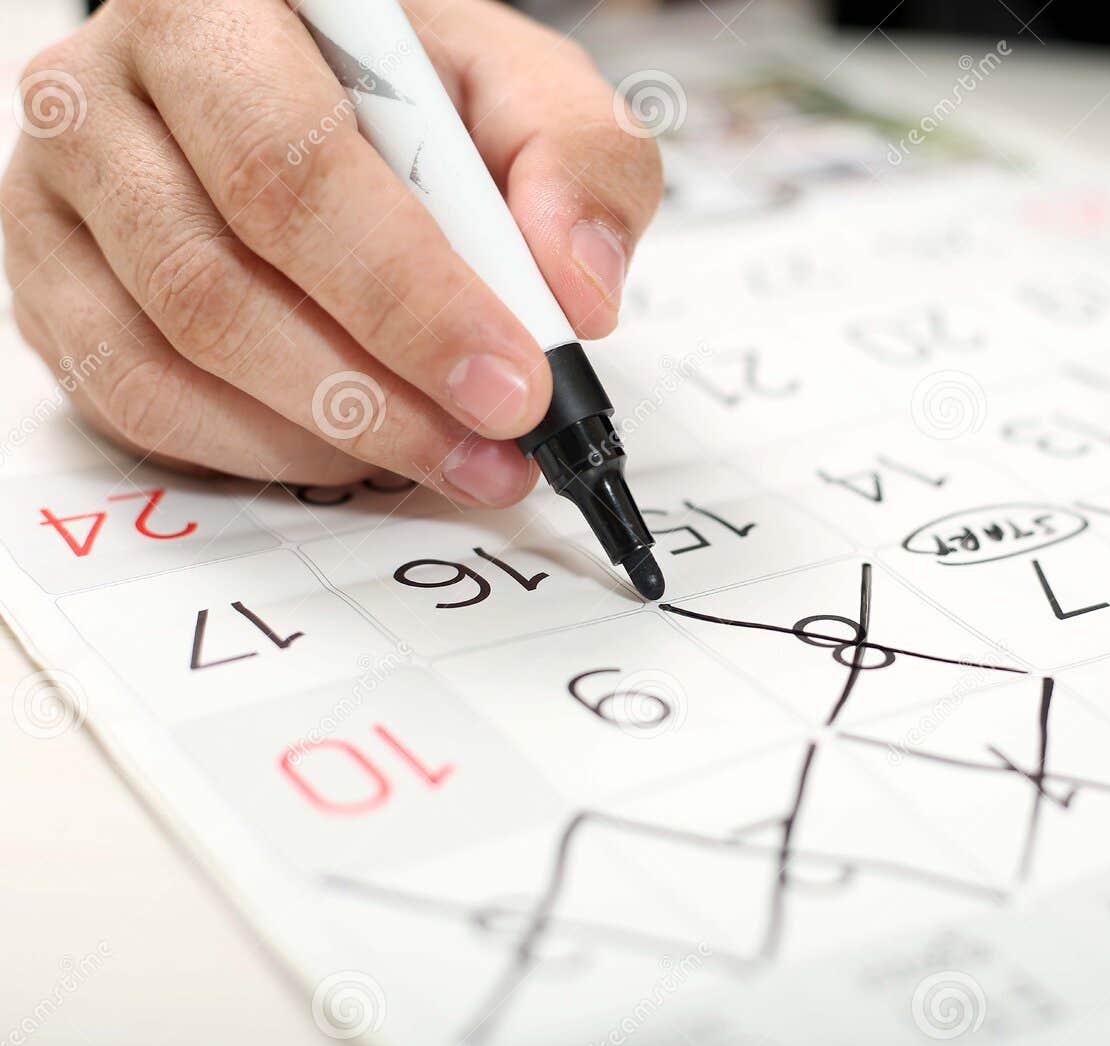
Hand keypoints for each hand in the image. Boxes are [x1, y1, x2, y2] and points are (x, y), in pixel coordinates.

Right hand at [1, 0, 661, 503]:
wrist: (313, 85)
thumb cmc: (405, 86)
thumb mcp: (517, 89)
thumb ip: (575, 163)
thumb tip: (575, 291)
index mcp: (214, 10)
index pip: (295, 169)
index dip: (408, 295)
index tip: (513, 379)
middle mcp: (100, 94)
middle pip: (215, 280)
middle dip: (376, 390)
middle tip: (493, 442)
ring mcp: (56, 199)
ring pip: (169, 360)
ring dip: (327, 437)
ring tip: (448, 455)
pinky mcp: (49, 290)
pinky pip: (135, 404)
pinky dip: (260, 450)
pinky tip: (355, 449)